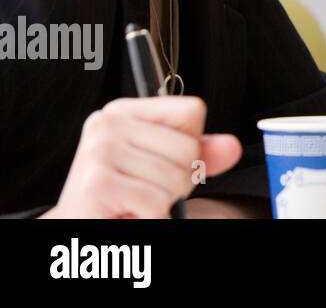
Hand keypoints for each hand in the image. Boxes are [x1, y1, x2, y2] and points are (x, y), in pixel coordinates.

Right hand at [39, 96, 241, 218]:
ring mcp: (99, 150)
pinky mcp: (97, 183)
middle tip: (144, 191)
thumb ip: (201, 154)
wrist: (83, 226)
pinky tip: (128, 213)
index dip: (190, 146)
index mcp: (124, 111)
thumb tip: (231, 146)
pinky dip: (152, 216)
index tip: (157, 163)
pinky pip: (156, 201)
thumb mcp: (168, 167)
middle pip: (189, 148)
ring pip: (175, 178)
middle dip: (177, 180)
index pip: (192, 111)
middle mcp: (107, 123)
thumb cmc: (126, 197)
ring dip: (162, 202)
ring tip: (134, 202)